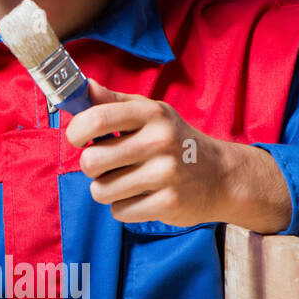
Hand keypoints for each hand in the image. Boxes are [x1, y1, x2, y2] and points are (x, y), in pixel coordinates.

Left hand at [64, 79, 291, 231]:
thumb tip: (82, 87)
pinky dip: (124, 207)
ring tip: (126, 181)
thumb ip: (112, 101)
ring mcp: (165, 174)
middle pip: (91, 161)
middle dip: (91, 166)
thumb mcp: (150, 112)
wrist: (222, 175)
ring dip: (106, 189)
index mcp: (150, 114)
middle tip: (108, 164)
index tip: (78, 138)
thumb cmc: (175, 140)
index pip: (95, 119)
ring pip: (101, 190)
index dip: (75, 132)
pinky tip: (142, 196)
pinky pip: (119, 211)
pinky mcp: (168, 203)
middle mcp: (159, 141)